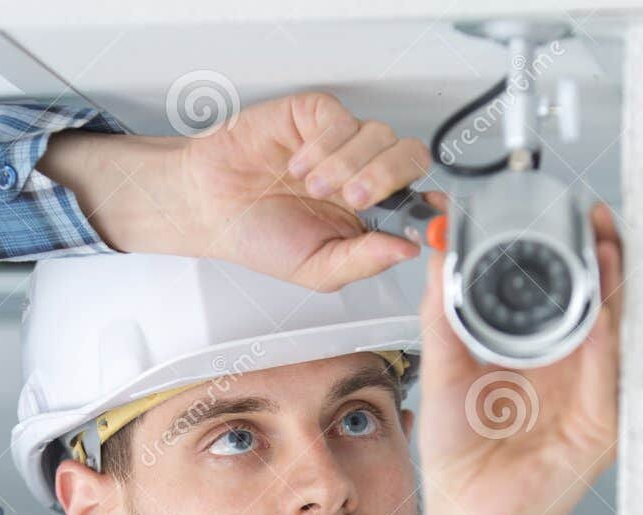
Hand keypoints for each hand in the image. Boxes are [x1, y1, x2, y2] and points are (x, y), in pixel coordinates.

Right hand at [40, 91, 431, 289]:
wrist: (210, 207)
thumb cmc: (261, 236)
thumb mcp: (318, 269)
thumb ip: (364, 261)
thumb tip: (408, 251)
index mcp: (372, 213)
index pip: (420, 197)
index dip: (431, 203)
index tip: (429, 213)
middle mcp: (364, 174)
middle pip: (410, 157)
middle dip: (389, 178)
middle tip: (356, 200)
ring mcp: (342, 142)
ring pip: (379, 136)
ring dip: (349, 165)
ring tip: (315, 187)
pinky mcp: (315, 116)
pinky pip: (340, 119)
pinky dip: (323, 145)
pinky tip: (299, 166)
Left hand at [416, 199, 623, 514]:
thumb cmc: (460, 455)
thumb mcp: (443, 364)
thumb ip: (442, 307)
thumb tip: (438, 247)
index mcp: (531, 349)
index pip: (558, 286)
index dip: (562, 247)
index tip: (556, 212)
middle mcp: (566, 366)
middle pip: (596, 297)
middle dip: (600, 254)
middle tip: (593, 216)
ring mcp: (589, 391)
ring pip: (613, 325)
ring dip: (614, 284)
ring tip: (606, 244)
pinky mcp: (601, 422)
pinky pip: (610, 370)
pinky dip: (608, 335)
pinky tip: (603, 305)